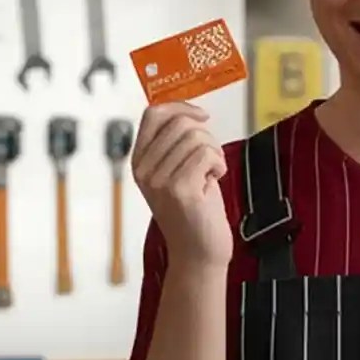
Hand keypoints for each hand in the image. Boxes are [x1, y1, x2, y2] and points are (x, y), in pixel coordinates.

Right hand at [131, 101, 230, 269]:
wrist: (198, 252)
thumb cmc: (196, 210)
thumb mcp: (177, 171)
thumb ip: (176, 144)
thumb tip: (190, 111)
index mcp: (140, 161)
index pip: (153, 114)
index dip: (181, 107)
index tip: (202, 116)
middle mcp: (144, 170)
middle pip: (181, 123)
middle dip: (206, 136)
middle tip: (211, 160)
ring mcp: (159, 180)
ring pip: (197, 137)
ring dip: (214, 153)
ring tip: (210, 174)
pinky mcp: (179, 190)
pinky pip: (207, 154)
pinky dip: (219, 165)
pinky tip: (213, 182)